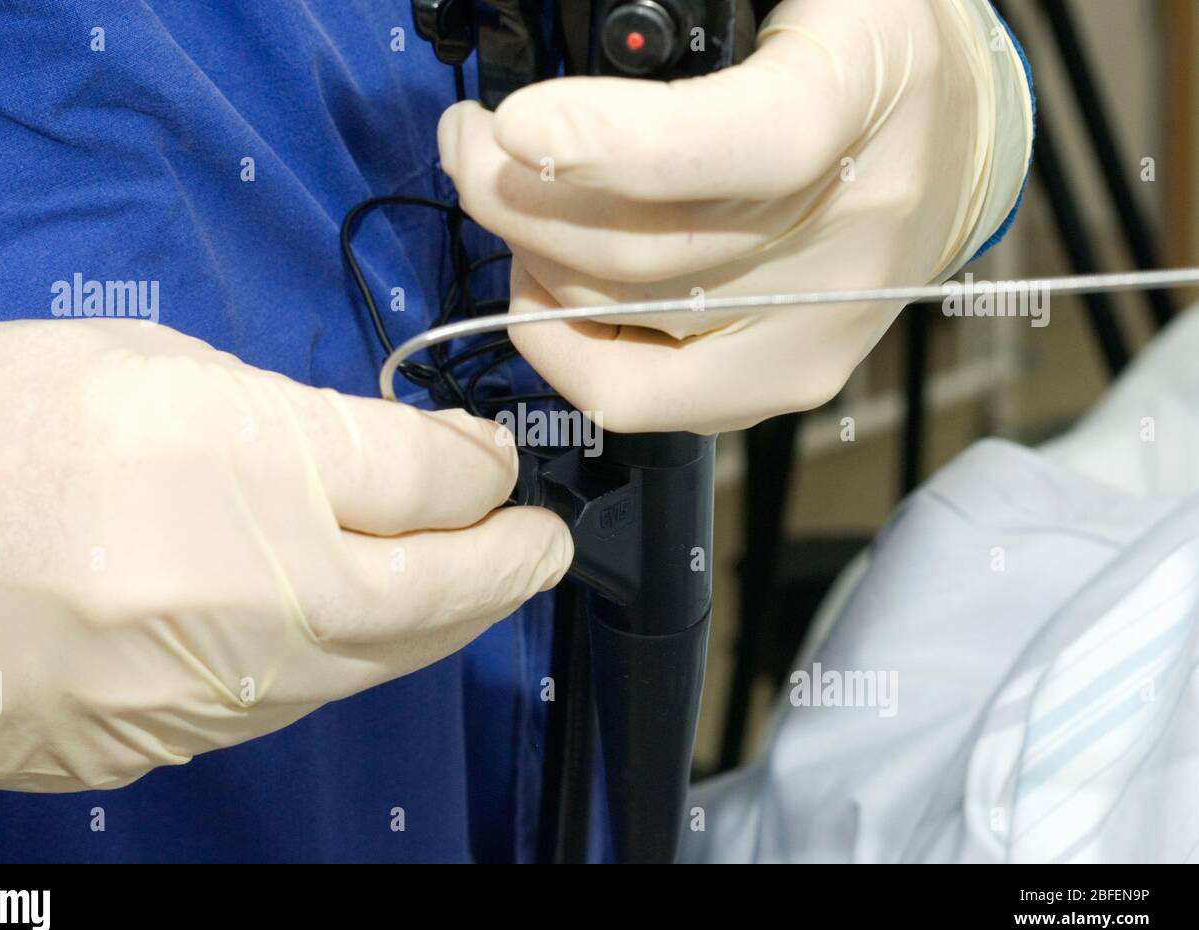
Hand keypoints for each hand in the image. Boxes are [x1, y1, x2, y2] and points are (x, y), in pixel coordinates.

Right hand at [0, 319, 570, 790]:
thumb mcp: (155, 366)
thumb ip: (294, 424)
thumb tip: (383, 468)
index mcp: (246, 463)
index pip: (434, 480)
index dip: (482, 467)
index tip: (487, 459)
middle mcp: (246, 592)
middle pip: (438, 593)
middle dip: (508, 566)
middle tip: (540, 548)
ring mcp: (206, 691)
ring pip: (372, 664)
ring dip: (432, 622)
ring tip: (463, 587)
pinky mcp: (159, 748)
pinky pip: (287, 702)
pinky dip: (335, 661)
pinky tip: (345, 626)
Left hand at [439, 0, 1031, 432]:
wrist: (954, 137)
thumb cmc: (860, 47)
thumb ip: (686, 31)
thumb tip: (557, 99)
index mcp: (865, 94)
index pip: (747, 144)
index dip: (615, 145)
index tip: (512, 125)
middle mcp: (854, 231)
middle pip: (649, 254)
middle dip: (517, 199)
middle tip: (469, 143)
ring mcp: (824, 323)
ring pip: (628, 327)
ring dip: (528, 261)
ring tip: (502, 196)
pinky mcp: (792, 378)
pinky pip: (645, 398)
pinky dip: (565, 348)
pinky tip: (542, 283)